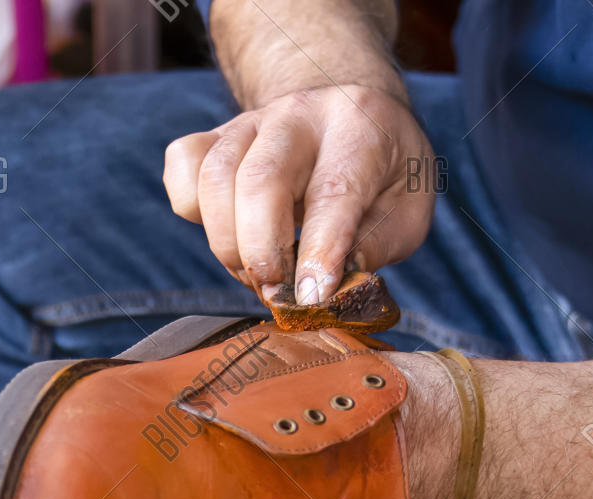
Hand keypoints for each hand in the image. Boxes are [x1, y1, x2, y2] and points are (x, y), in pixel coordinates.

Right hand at [163, 85, 435, 305]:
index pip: (334, 192)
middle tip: (275, 291)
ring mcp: (250, 120)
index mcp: (360, 127)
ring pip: (215, 179)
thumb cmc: (379, 169)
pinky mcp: (213, 134)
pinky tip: (228, 229)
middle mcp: (300, 114)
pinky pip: (183, 169)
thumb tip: (329, 288)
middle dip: (261, 251)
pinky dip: (193, 211)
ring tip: (256, 271)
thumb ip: (377, 246)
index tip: (311, 296)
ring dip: (227, 244)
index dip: (319, 250)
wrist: (344, 108)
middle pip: (260, 180)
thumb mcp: (408, 205)